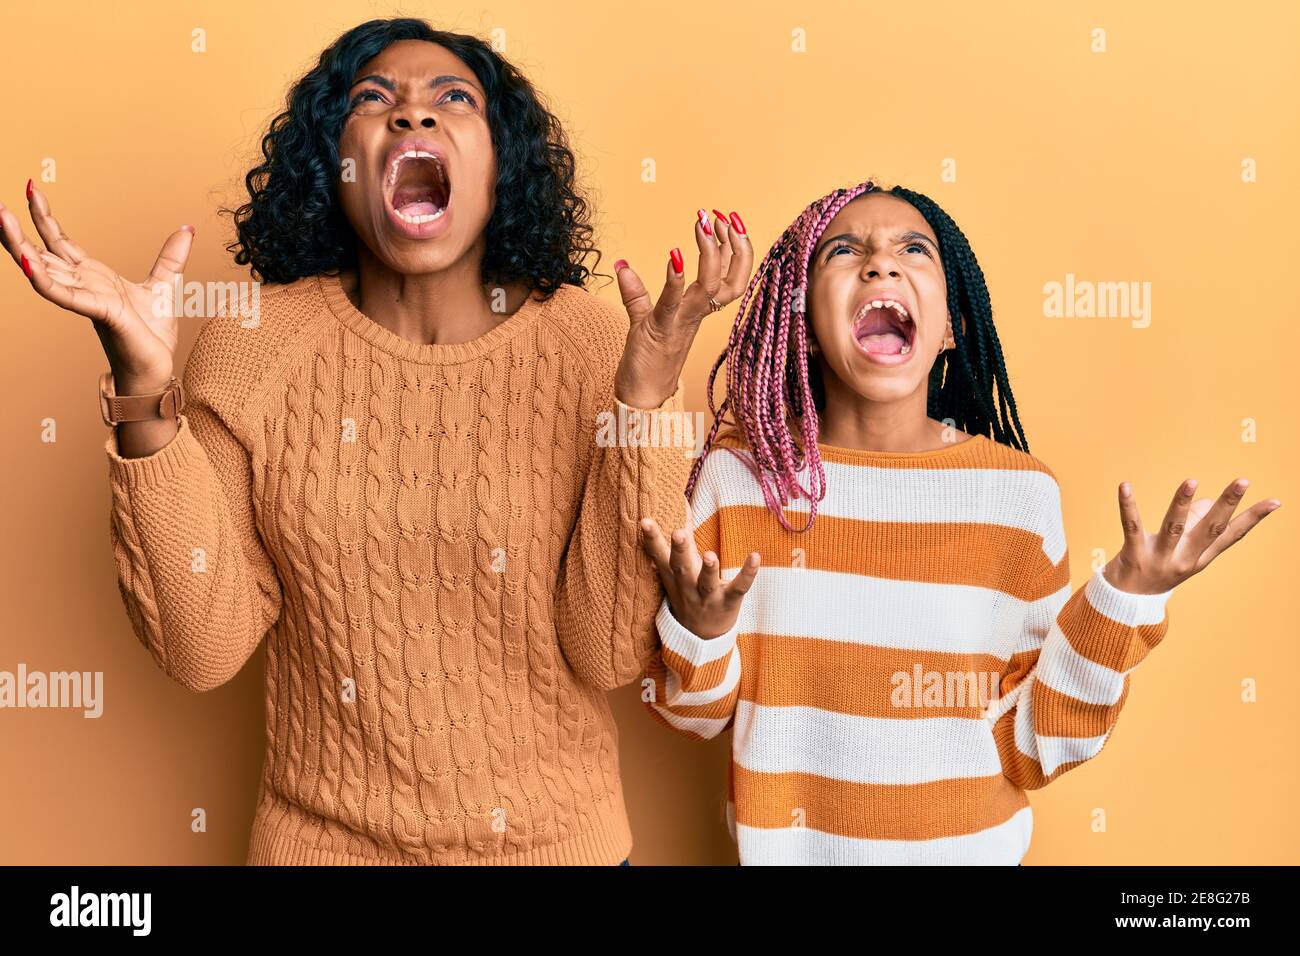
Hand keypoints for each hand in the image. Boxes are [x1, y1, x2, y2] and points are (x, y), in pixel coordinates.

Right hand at [1, 180, 193, 390]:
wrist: (156, 368)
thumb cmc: (151, 335)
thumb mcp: (165, 285)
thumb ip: (171, 257)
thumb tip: (187, 230)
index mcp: (93, 277)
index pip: (60, 241)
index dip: (44, 217)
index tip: (31, 188)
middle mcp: (82, 285)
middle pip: (41, 252)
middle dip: (17, 229)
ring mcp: (86, 299)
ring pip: (43, 269)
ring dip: (20, 246)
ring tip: (1, 219)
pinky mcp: (99, 313)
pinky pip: (64, 295)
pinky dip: (44, 280)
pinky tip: (28, 263)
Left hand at [612, 209, 753, 409]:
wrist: (641, 396)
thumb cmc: (647, 360)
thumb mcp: (643, 319)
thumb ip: (635, 292)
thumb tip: (621, 263)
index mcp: (699, 310)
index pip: (731, 275)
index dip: (737, 248)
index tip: (729, 219)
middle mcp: (697, 315)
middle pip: (733, 279)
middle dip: (735, 245)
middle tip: (724, 216)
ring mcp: (682, 322)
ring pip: (711, 288)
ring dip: (710, 254)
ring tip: (703, 225)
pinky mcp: (661, 330)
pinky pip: (673, 304)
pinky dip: (676, 280)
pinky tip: (675, 255)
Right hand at [639, 511, 759, 638]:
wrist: (699, 638)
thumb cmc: (689, 592)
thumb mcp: (677, 569)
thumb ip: (680, 537)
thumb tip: (681, 502)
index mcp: (673, 574)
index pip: (659, 554)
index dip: (651, 538)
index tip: (644, 521)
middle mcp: (687, 585)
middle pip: (681, 567)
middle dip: (679, 550)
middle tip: (677, 533)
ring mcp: (707, 596)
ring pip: (706, 582)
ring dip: (708, 569)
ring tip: (710, 554)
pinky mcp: (728, 602)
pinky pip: (739, 587)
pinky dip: (748, 574)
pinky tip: (755, 557)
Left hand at [1104, 476, 1281, 593]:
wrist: (1126, 604)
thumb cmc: (1157, 569)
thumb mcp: (1182, 552)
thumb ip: (1196, 524)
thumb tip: (1207, 500)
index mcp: (1201, 558)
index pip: (1232, 535)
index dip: (1253, 518)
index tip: (1275, 501)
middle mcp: (1184, 560)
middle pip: (1210, 529)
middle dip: (1227, 504)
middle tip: (1243, 481)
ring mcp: (1159, 559)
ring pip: (1173, 527)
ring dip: (1182, 503)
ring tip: (1192, 481)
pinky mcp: (1133, 555)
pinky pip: (1132, 526)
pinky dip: (1128, 505)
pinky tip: (1125, 486)